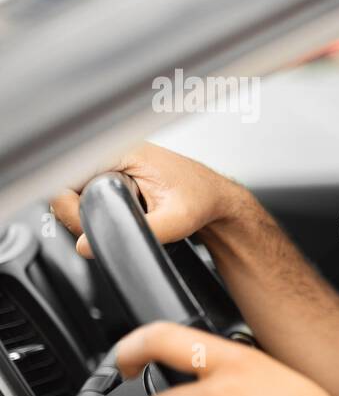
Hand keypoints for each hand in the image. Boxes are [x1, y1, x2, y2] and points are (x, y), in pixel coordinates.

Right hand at [50, 143, 248, 258]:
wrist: (215, 198)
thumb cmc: (202, 200)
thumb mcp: (176, 221)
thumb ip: (135, 233)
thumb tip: (88, 245)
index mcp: (125, 150)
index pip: (70, 172)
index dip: (70, 203)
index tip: (87, 221)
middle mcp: (114, 150)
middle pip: (65, 183)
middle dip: (76, 212)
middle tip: (100, 228)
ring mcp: (110, 160)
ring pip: (72, 188)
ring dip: (83, 211)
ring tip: (113, 220)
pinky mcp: (111, 171)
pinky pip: (84, 190)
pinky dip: (91, 207)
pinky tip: (112, 214)